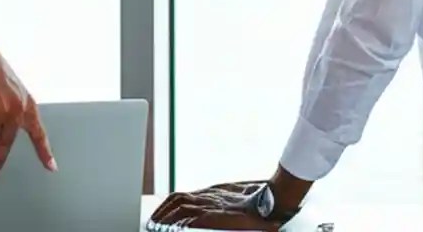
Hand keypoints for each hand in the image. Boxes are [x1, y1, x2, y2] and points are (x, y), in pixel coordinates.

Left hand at [148, 181, 276, 229]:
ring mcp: (209, 204)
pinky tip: (171, 229)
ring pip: (178, 205)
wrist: (270, 202)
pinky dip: (177, 222)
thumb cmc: (260, 202)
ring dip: (164, 215)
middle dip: (162, 210)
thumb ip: (225, 203)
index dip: (169, 204)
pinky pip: (189, 217)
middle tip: (152, 221)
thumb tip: (227, 211)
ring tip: (155, 225)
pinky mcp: (212, 215)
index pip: (184, 196)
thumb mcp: (238, 200)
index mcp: (212, 194)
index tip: (161, 213)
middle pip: (177, 199)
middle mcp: (208, 197)